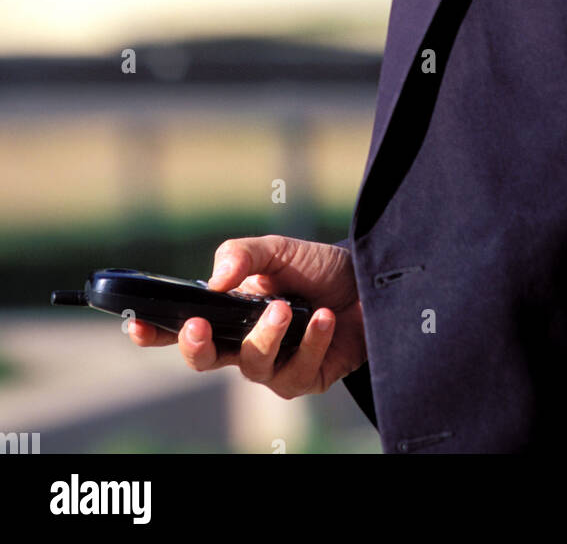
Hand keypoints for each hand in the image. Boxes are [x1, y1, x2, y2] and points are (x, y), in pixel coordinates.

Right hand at [127, 235, 366, 397]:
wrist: (370, 282)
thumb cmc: (317, 267)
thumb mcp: (278, 249)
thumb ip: (242, 254)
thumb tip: (212, 281)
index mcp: (227, 312)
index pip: (181, 327)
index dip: (154, 331)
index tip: (136, 323)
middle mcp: (243, 343)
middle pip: (203, 359)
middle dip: (195, 347)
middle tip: (199, 326)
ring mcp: (273, 365)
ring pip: (253, 365)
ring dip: (266, 336)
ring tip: (286, 308)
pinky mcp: (304, 379)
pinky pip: (297, 370)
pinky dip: (311, 340)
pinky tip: (323, 317)